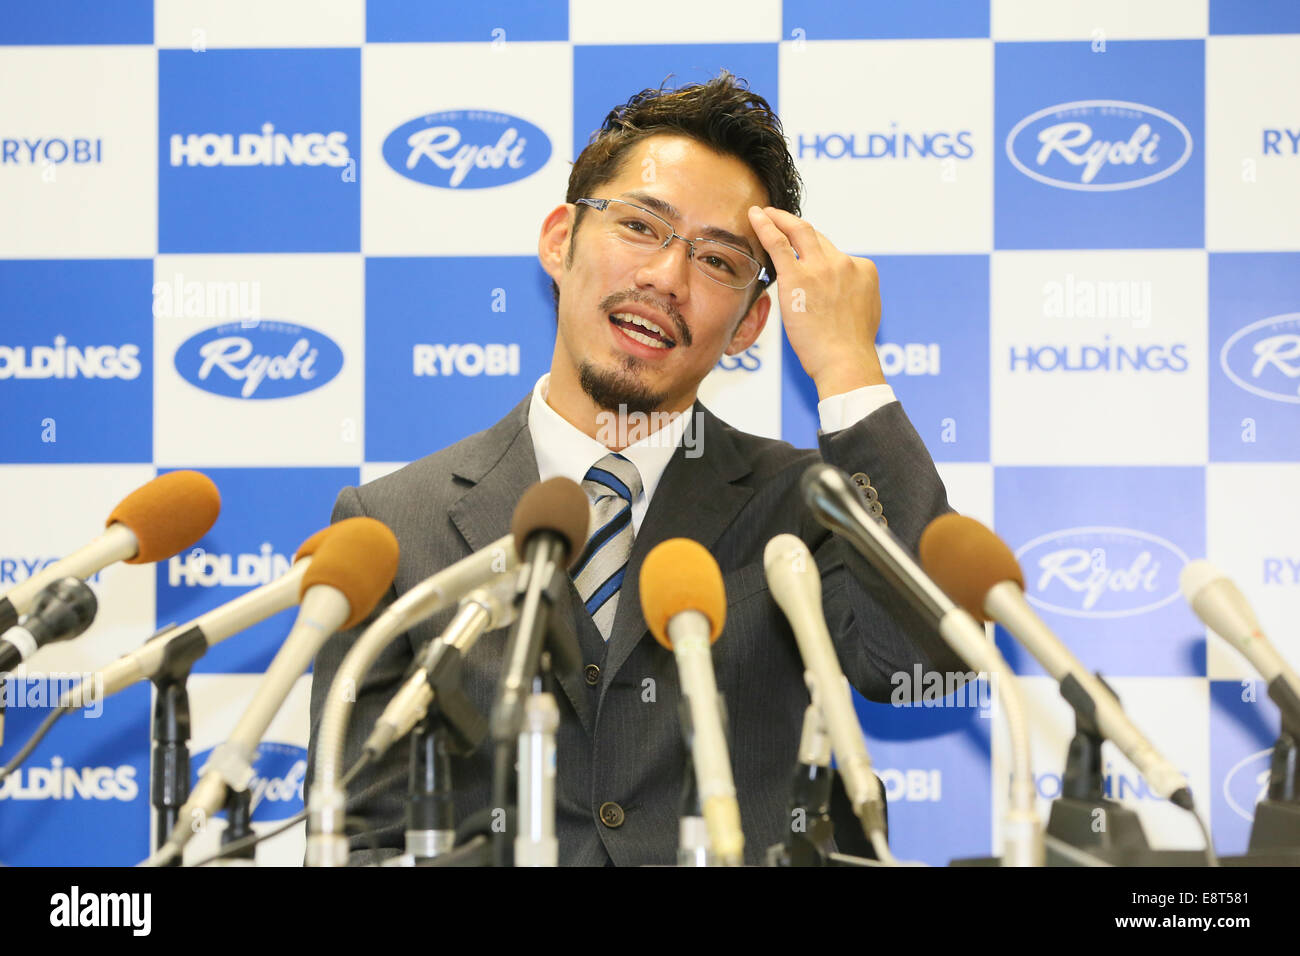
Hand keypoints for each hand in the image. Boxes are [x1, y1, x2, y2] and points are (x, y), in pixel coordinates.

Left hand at [747, 205, 885, 398]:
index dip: (818, 256)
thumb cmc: (851, 348)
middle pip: (817, 237)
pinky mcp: (797, 276)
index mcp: (864, 269)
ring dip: (780, 218)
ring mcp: (822, 267)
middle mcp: (845, 262)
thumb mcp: (866, 312)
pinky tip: (755, 216)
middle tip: (780, 219)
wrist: (845, 361)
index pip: (837, 255)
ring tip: (765, 213)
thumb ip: (853, 294)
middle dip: (797, 226)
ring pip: (799, 231)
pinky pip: (779, 243)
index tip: (805, 258)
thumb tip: (843, 294)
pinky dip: (766, 225)